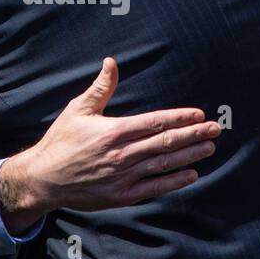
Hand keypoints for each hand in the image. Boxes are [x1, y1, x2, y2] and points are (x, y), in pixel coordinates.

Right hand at [0, 58, 219, 233]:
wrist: (44, 179)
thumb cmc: (61, 141)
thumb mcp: (77, 110)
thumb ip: (100, 88)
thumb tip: (112, 62)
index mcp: (113, 131)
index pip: (155, 122)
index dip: (180, 118)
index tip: (199, 114)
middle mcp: (122, 154)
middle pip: (166, 142)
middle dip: (193, 135)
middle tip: (215, 129)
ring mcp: (123, 177)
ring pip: (164, 164)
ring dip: (189, 155)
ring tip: (209, 147)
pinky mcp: (121, 195)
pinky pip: (154, 188)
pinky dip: (174, 181)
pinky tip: (191, 174)